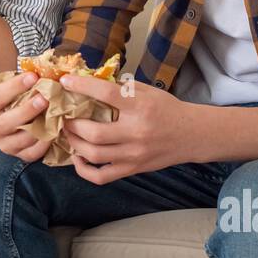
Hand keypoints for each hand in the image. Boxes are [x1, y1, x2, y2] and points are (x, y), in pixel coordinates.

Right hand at [0, 71, 52, 162]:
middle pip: (6, 122)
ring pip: (20, 139)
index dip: (14, 86)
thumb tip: (46, 70)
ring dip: (39, 127)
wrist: (19, 121)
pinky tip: (55, 131)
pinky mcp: (20, 156)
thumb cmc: (19, 99)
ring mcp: (5, 144)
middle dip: (26, 111)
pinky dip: (44, 143)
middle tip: (44, 99)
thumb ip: (26, 82)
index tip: (33, 76)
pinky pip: (32, 153)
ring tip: (54, 114)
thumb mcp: (17, 89)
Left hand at [59, 74, 204, 183]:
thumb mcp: (147, 91)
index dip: (82, 87)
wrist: (192, 134)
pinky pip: (101, 176)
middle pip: (94, 132)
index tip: (66, 82)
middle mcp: (137, 132)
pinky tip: (77, 158)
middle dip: (72, 124)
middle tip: (64, 116)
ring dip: (74, 144)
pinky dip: (83, 170)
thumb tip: (89, 81)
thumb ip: (120, 88)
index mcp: (141, 107)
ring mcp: (134, 155)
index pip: (106, 95)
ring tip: (69, 133)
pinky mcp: (133, 169)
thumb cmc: (167, 109)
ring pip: (94, 155)